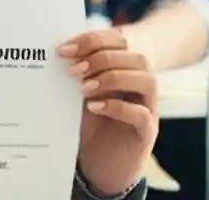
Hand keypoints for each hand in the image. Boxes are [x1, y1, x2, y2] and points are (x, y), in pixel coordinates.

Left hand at [60, 28, 158, 195]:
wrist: (99, 167)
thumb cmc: (91, 127)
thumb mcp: (81, 97)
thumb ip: (78, 76)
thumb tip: (59, 55)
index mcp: (127, 70)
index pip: (120, 42)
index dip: (93, 40)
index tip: (64, 49)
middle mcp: (142, 86)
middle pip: (137, 58)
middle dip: (103, 58)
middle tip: (74, 70)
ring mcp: (149, 108)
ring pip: (146, 80)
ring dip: (113, 78)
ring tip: (85, 88)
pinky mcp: (147, 132)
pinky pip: (142, 114)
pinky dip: (117, 107)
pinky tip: (95, 107)